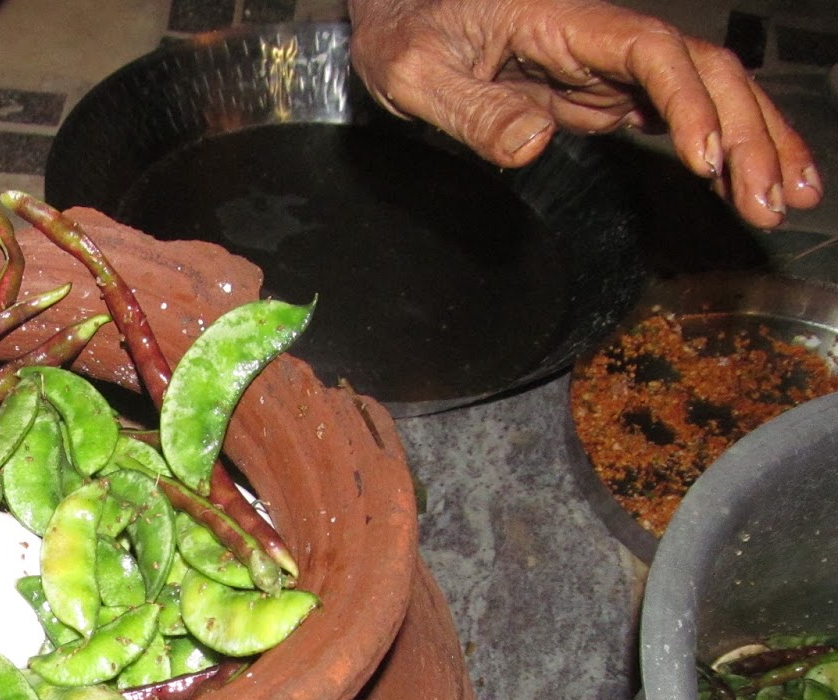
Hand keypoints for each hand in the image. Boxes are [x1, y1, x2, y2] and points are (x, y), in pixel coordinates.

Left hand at [348, 0, 822, 227]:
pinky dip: (719, 145)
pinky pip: (676, 114)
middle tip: (770, 199)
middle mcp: (601, 39)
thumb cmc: (403, 34)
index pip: (651, 52)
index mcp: (564, 22)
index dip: (688, 102)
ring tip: (786, 197)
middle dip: (747, 132)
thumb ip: (471, 110)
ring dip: (752, 139)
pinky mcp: (602, 94)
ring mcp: (607, 67)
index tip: (708, 158)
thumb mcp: (416, 73)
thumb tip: (535, 139)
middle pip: (701, 70)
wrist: (396, 15)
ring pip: (704, 90)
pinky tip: (745, 184)